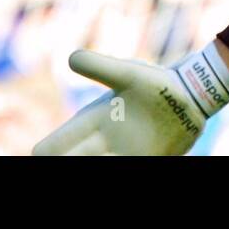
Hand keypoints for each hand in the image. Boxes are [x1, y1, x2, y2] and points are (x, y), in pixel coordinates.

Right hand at [33, 49, 222, 155]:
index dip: (47, 150)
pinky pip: (125, 170)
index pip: (58, 143)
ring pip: (96, 165)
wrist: (190, 96)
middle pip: (72, 158)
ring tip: (80, 161)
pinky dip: (112, 169)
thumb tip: (70, 59)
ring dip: (83, 165)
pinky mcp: (146, 160)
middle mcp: (104, 142)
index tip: (39, 154)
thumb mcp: (128, 73)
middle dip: (62, 160)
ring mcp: (124, 154)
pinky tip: (111, 163)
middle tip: (52, 161)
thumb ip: (100, 66)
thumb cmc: (155, 83)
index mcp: (94, 120)